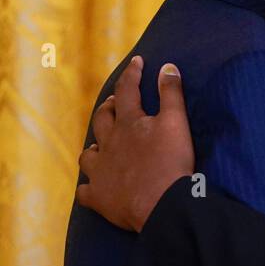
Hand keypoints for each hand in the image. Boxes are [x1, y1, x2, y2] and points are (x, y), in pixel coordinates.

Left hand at [76, 55, 194, 231]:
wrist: (161, 203)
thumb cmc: (171, 162)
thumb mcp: (176, 123)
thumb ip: (171, 94)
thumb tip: (166, 67)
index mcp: (129, 124)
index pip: (127, 91)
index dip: (132, 74)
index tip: (136, 62)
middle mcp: (109, 143)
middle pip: (102, 119)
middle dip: (108, 108)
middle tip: (114, 103)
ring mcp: (100, 171)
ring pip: (88, 154)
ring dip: (95, 146)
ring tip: (101, 145)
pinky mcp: (99, 196)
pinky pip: (86, 191)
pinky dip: (89, 187)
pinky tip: (93, 186)